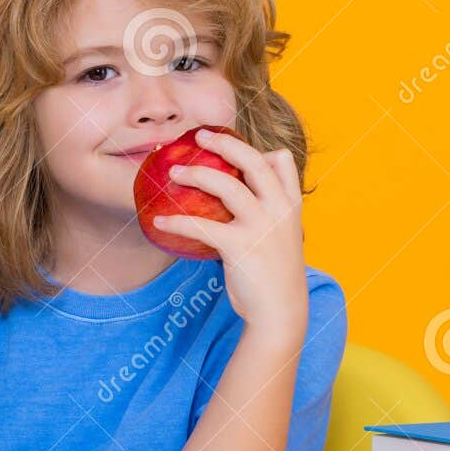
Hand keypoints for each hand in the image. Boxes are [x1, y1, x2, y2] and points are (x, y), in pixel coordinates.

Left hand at [149, 127, 307, 338]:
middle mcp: (279, 211)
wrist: (280, 313)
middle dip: (224, 143)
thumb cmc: (274, 275)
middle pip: (253, 161)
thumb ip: (265, 214)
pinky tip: (159, 221)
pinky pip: (202, 226)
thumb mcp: (281, 238)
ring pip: (227, 186)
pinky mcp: (241, 247)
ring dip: (196, 175)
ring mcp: (262, 228)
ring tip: (173, 173)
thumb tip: (229, 200)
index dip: (258, 148)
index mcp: (290, 206)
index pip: (282, 162)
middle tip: (198, 137)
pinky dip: (176, 222)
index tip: (233, 146)